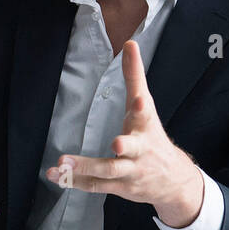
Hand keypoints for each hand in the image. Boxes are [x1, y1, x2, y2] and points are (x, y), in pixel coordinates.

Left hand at [45, 40, 203, 227]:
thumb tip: (130, 43)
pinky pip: (95, 185)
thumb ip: (134, 76)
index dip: (143, 107)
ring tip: (63, 162)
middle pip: (132, 149)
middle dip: (124, 147)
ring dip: (85, 167)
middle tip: (116, 144)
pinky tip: (55, 175)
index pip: (146, 114)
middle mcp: (140, 151)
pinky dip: (74, 181)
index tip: (140, 102)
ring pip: (108, 170)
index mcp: (146, 127)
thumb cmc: (153, 137)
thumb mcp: (146, 107)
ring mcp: (130, 171)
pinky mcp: (119, 186)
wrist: (173, 180)